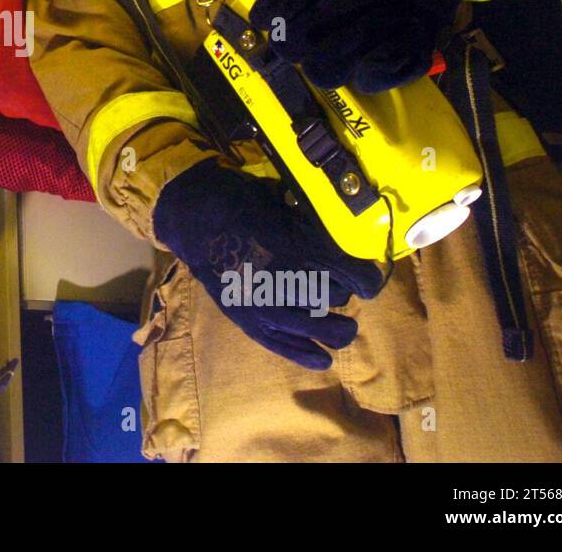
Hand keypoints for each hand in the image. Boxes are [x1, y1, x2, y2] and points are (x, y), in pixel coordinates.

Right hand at [153, 159, 384, 369]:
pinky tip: (322, 359)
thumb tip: (340, 234)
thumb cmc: (238, 201)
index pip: (352, 274)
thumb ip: (311, 224)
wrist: (193, 219)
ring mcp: (267, 305)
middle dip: (345, 294)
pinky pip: (284, 346)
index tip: (369, 278)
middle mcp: (287, 281)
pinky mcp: (249, 320)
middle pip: (337, 298)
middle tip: (343, 290)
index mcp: (299, 248)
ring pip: (319, 328)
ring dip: (335, 328)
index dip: (367, 278)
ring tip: (342, 327)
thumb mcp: (283, 203)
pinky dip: (307, 354)